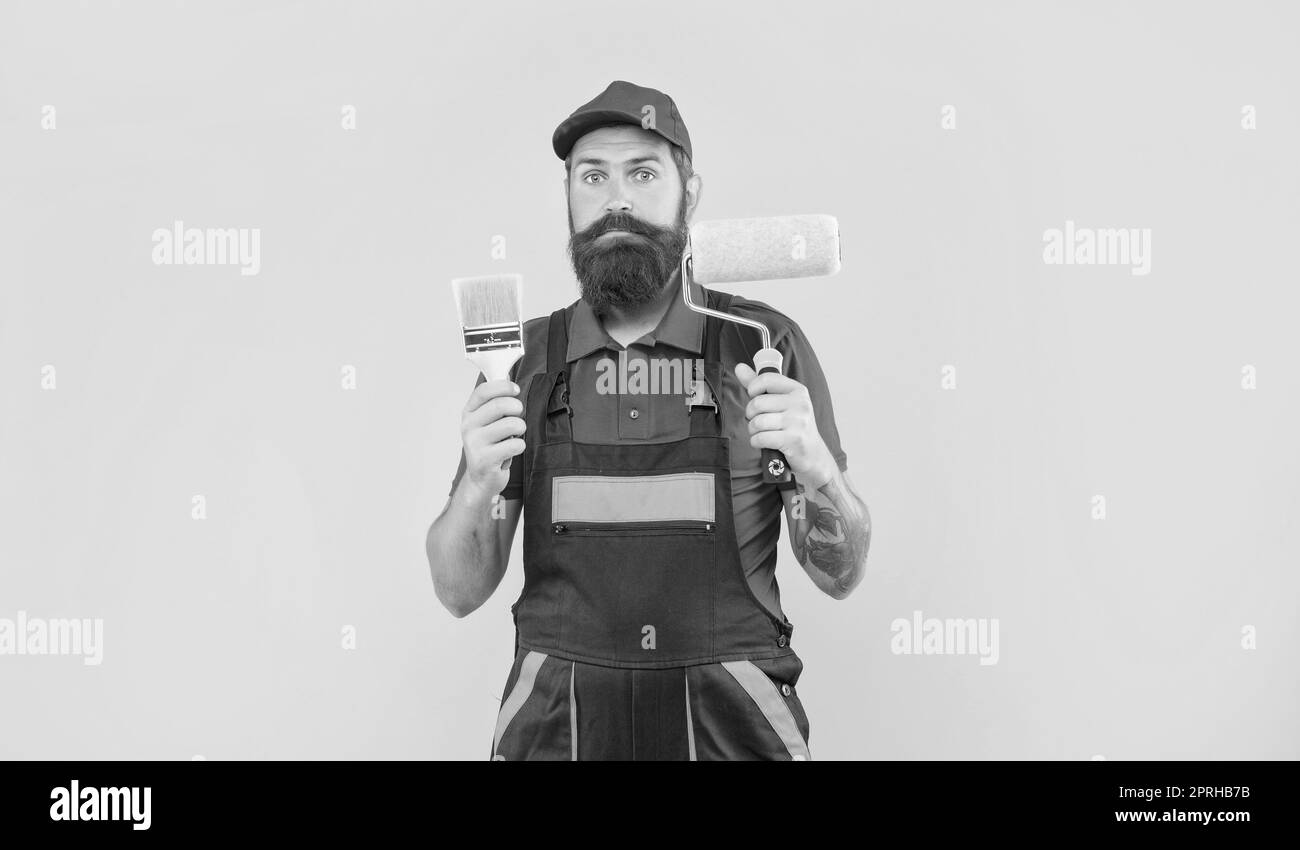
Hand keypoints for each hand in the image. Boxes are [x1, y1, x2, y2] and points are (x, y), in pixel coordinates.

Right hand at [460, 379, 525, 500]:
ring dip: (520, 429)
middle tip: (518, 417)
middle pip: (501, 405)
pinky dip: (519, 446)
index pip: (484, 390)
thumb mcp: (487, 421)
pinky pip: (515, 444)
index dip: (503, 386)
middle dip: (517, 409)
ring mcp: (475, 443)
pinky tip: (510, 451)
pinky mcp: (485, 459)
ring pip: (511, 424)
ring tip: (513, 436)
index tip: (515, 390)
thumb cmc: (489, 447)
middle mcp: (468, 426)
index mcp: (469, 413)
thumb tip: (505, 375)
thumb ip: (495, 400)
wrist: (481, 479)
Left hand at [733, 363, 836, 488]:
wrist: (812, 454)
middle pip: (757, 403)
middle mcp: (800, 403)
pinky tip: (762, 442)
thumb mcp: (780, 402)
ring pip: (757, 422)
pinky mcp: (793, 440)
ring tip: (760, 432)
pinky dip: (756, 442)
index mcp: (797, 390)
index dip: (753, 389)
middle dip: (750, 415)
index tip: (754, 397)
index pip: (766, 379)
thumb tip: (739, 367)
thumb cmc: (793, 426)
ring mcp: (798, 422)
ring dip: (753, 430)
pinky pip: (761, 438)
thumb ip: (759, 385)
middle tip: (757, 420)